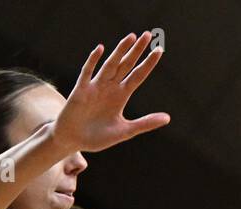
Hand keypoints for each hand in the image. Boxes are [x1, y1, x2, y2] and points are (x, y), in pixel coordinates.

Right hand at [51, 32, 169, 153]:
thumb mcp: (125, 131)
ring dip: (120, 51)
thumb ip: (145, 123)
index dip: (148, 64)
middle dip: (136, 51)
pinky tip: (101, 50)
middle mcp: (110, 87)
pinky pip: (87, 72)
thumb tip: (168, 118)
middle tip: (147, 35)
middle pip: (126, 65)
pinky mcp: (81, 90)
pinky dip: (93, 61)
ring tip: (131, 37)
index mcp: (121, 96)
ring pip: (110, 65)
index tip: (159, 50)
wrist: (73, 141)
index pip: (138, 76)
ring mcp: (95, 86)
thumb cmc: (98, 137)